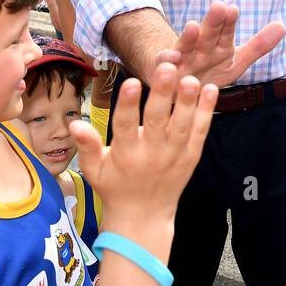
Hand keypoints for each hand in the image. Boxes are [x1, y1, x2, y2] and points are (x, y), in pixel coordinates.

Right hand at [72, 63, 218, 219]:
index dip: (127, 104)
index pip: (125, 125)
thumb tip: (74, 124)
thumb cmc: (114, 188)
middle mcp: (152, 154)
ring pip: (182, 125)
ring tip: (190, 78)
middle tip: (166, 68)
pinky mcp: (191, 157)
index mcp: (126, 154)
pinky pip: (200, 132)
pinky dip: (206, 112)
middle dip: (162, 93)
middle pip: (157, 120)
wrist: (144, 217)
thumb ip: (87, 146)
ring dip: (187, 101)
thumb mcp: (94, 170)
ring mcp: (174, 155)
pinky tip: (210, 90)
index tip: (131, 82)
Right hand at [151, 1, 284, 88]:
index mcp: (218, 45)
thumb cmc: (209, 71)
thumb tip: (283, 25)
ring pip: (185, 46)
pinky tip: (171, 59)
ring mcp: (182, 58)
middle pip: (208, 33)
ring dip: (188, 37)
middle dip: (214, 22)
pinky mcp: (166, 70)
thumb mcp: (236, 61)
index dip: (229, 22)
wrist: (178, 85)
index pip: (226, 32)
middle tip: (220, 6)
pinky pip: (165, 65)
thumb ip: (258, 45)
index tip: (233, 9)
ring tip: (193, 26)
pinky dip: (166, 61)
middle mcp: (201, 48)